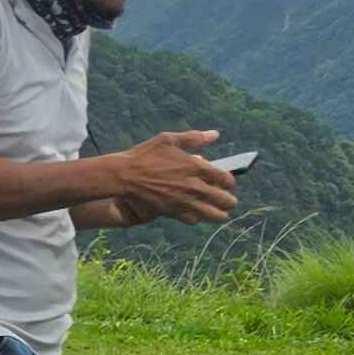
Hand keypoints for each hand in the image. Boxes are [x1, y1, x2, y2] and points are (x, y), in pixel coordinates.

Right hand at [105, 128, 236, 224]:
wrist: (123, 176)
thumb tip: (214, 134)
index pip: (226, 180)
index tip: (226, 182)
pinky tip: (196, 213)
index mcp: (196, 167)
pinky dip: (198, 218)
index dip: (229, 182)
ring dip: (219, 214)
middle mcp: (194, 186)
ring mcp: (184, 201)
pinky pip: (194, 220)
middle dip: (229, 201)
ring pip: (213, 215)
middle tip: (229, 201)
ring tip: (221, 213)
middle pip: (224, 200)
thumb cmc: (145, 155)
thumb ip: (194, 138)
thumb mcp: (168, 139)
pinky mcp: (172, 211)